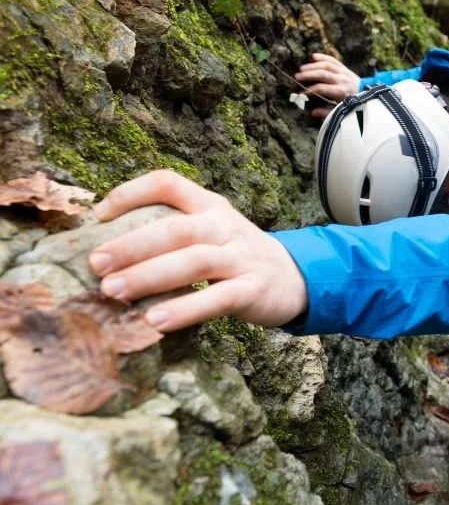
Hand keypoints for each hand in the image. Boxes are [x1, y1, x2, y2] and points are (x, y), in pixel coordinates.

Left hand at [88, 170, 307, 331]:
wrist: (295, 278)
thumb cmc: (237, 257)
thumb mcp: (211, 232)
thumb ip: (172, 233)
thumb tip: (107, 251)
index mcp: (210, 207)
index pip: (169, 183)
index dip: (131, 193)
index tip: (100, 215)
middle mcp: (225, 227)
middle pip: (177, 229)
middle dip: (132, 245)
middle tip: (95, 263)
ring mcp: (241, 258)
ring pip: (194, 261)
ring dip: (150, 276)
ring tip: (113, 290)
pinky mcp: (253, 290)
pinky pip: (216, 299)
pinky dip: (185, 309)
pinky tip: (155, 321)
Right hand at [294, 53, 359, 117]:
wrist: (368, 95)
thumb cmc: (353, 105)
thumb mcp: (341, 111)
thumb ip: (327, 113)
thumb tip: (313, 112)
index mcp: (341, 92)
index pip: (322, 88)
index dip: (310, 90)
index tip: (300, 94)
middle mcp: (342, 80)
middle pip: (323, 74)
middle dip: (309, 75)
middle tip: (296, 77)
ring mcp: (344, 72)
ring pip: (327, 65)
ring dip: (313, 66)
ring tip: (301, 68)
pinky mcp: (345, 68)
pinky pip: (333, 60)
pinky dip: (323, 57)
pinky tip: (313, 56)